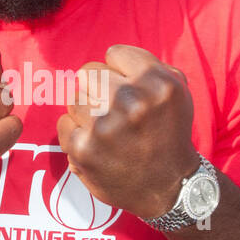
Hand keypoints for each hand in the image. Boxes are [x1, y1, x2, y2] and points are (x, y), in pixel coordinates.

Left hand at [56, 44, 197, 219]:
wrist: (171, 186)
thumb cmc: (169, 133)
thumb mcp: (176, 90)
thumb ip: (147, 65)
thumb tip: (110, 56)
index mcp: (157, 83)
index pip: (114, 54)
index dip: (119, 72)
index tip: (128, 90)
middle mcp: (131, 101)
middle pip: (88, 73)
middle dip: (98, 89)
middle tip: (113, 110)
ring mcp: (105, 126)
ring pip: (74, 98)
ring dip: (86, 112)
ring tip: (107, 130)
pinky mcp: (84, 149)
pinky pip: (63, 123)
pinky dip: (74, 133)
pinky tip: (94, 144)